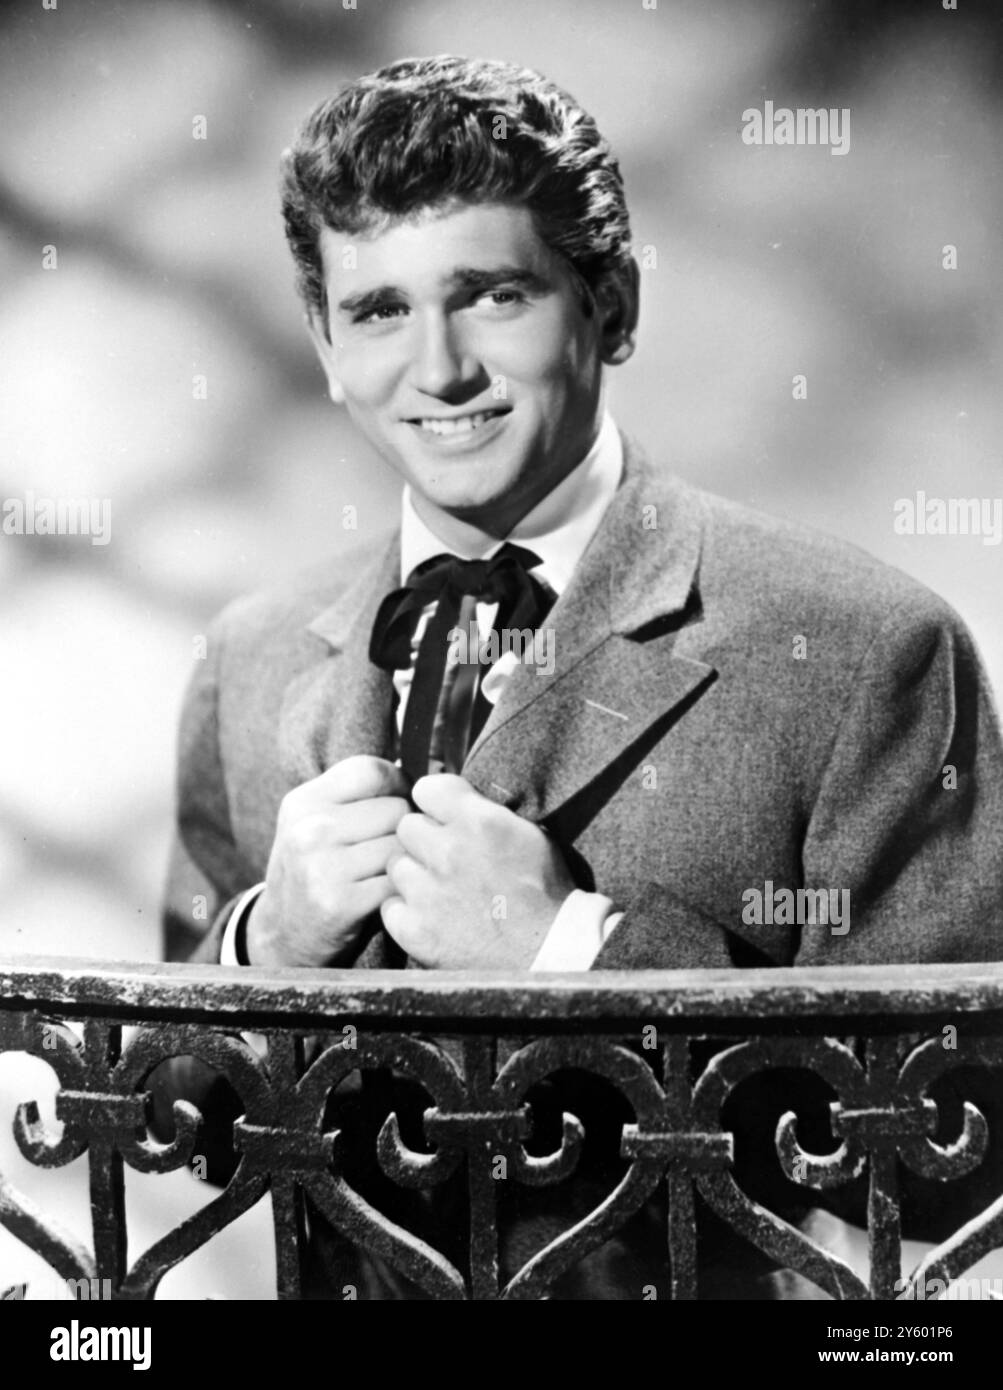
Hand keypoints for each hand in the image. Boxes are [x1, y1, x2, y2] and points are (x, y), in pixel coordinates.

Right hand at [246, 755, 410, 966]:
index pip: (371, 770)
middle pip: (395, 809)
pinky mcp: (339, 903)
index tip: (399, 799)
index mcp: (303, 801)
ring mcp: (322, 868)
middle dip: (402, 827)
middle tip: (388, 844)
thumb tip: (430, 765)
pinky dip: (399, 888)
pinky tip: (383, 893)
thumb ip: (359, 793)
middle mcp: (309, 830)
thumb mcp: (315, 820)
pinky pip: (397, 881)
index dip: (398, 782)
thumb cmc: (314, 868)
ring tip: (384, 870)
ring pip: (400, 845)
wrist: (282, 935)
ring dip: (403, 859)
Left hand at [381, 774, 576, 968]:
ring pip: (395, 865)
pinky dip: (406, 912)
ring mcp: (428, 892)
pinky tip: (430, 916)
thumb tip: (452, 799)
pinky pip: (390, 906)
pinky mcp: (416, 929)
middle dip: (423, 839)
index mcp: (478, 821)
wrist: (550, 952)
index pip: (427, 789)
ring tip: (437, 890)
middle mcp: (448, 851)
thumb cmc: (544, 891)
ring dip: (413, 874)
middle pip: (406, 826)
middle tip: (442, 858)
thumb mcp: (526, 833)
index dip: (435, 804)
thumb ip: (483, 811)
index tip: (442, 818)